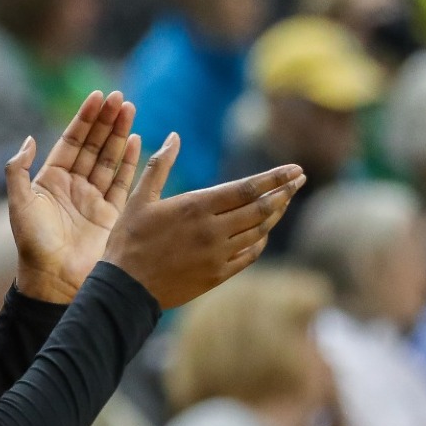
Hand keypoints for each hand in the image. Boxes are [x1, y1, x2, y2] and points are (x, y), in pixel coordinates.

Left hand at [5, 91, 141, 302]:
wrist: (54, 280)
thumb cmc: (32, 244)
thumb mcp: (19, 204)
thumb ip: (18, 170)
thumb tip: (29, 139)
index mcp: (51, 180)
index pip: (71, 141)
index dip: (84, 119)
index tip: (97, 97)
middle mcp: (74, 186)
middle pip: (93, 145)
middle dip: (106, 121)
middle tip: (120, 97)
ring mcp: (93, 199)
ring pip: (110, 159)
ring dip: (120, 134)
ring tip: (130, 109)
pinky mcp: (111, 214)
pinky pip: (123, 182)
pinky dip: (130, 161)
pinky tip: (137, 140)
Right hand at [101, 135, 303, 308]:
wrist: (126, 289)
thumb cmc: (128, 240)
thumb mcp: (139, 198)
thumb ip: (160, 165)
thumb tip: (174, 136)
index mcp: (196, 207)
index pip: (247, 188)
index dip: (275, 177)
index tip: (295, 169)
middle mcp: (213, 230)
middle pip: (261, 208)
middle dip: (284, 192)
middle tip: (299, 180)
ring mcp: (218, 254)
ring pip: (259, 231)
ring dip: (275, 214)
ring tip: (284, 201)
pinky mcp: (218, 275)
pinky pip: (250, 255)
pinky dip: (260, 240)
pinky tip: (262, 231)